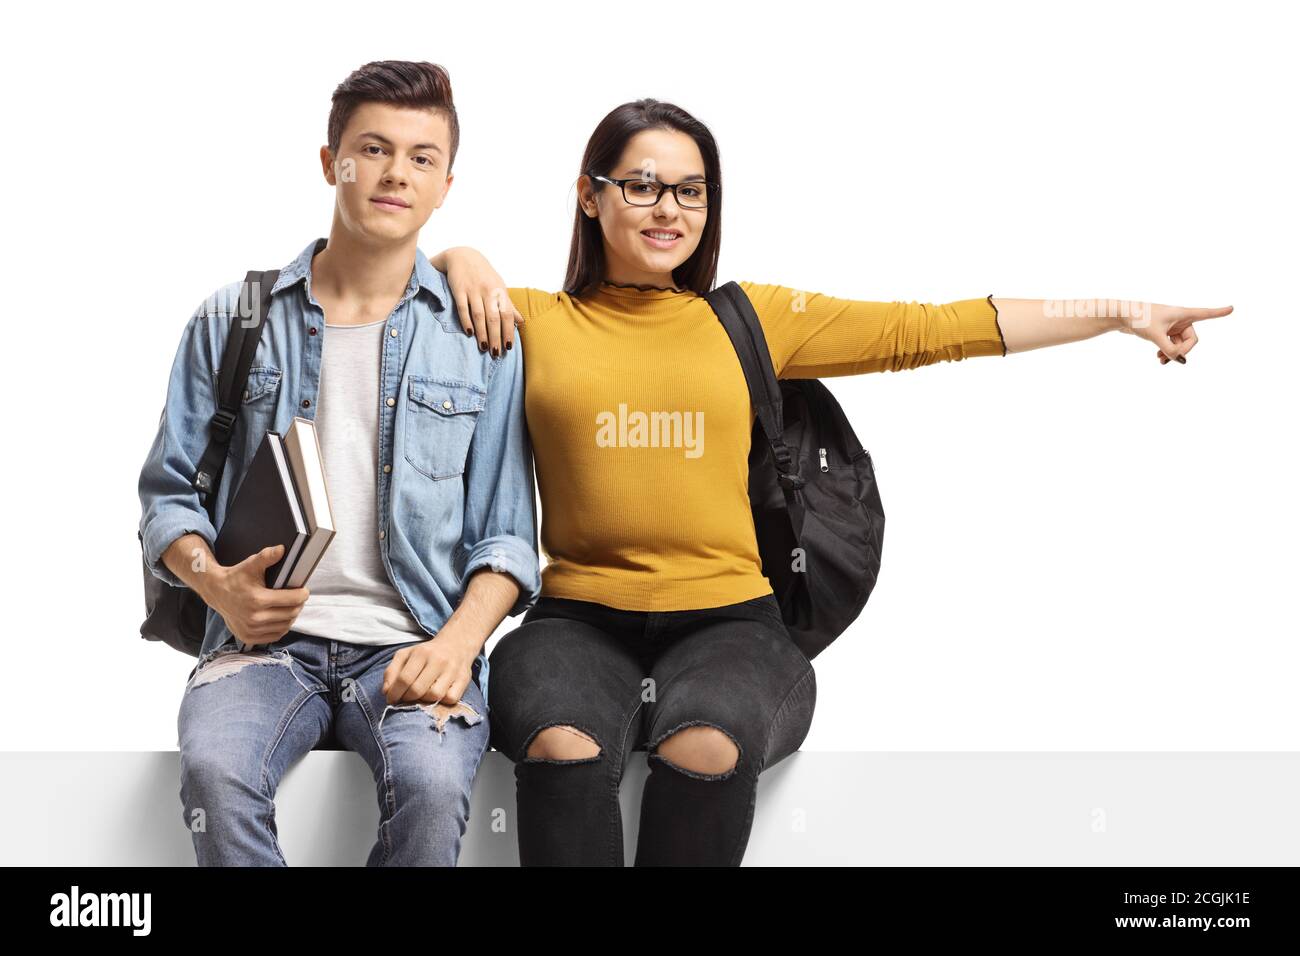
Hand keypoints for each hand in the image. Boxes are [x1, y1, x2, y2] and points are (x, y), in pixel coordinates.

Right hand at [203, 544, 309, 645]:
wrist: (216, 592)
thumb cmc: (236, 578)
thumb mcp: (250, 564)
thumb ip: (267, 557)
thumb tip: (282, 549)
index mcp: (258, 599)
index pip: (292, 600)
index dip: (302, 594)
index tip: (304, 590)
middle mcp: (255, 618)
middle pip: (291, 614)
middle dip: (298, 605)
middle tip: (298, 598)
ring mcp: (251, 630)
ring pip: (285, 626)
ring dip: (291, 616)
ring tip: (289, 606)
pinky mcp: (249, 637)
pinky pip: (275, 636)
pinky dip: (281, 627)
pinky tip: (280, 617)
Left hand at [382, 636, 477, 705]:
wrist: (456, 644)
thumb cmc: (426, 653)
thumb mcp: (405, 655)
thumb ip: (391, 672)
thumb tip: (386, 692)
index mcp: (421, 653)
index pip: (404, 679)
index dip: (395, 693)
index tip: (391, 700)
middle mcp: (438, 660)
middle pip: (418, 690)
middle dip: (407, 699)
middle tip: (406, 699)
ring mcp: (453, 669)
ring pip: (435, 696)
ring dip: (425, 700)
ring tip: (422, 695)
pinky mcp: (465, 679)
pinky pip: (451, 699)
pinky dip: (442, 701)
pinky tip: (438, 694)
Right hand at [438, 247, 523, 356]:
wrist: (463, 255)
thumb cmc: (483, 274)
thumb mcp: (498, 287)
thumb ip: (508, 305)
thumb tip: (521, 322)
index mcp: (500, 291)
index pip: (507, 315)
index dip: (508, 332)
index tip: (508, 348)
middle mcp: (488, 291)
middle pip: (493, 318)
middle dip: (496, 337)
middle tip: (496, 353)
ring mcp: (473, 290)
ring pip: (479, 315)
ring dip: (482, 333)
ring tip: (484, 348)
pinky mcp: (458, 289)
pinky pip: (463, 308)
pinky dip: (466, 321)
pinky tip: (469, 333)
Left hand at [1117, 301, 1232, 364]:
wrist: (1122, 316)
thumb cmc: (1139, 319)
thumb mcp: (1156, 336)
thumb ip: (1170, 350)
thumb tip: (1181, 361)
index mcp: (1182, 314)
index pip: (1205, 313)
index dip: (1219, 313)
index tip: (1232, 308)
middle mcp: (1180, 318)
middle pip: (1191, 339)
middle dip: (1182, 350)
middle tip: (1170, 358)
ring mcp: (1172, 325)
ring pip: (1180, 344)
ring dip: (1173, 354)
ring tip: (1160, 360)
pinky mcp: (1163, 331)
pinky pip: (1172, 344)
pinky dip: (1167, 351)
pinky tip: (1159, 358)